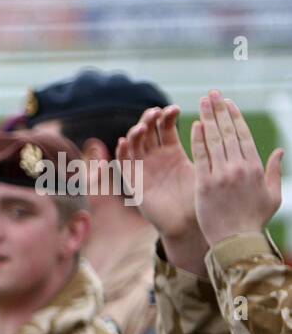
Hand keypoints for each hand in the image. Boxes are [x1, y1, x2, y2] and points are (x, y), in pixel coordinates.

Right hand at [116, 105, 196, 238]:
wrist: (189, 224)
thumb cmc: (200, 197)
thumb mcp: (203, 167)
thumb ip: (203, 147)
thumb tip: (212, 121)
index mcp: (172, 153)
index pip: (165, 128)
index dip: (167, 116)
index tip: (174, 109)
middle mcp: (155, 158)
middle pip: (147, 132)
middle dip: (149, 120)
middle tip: (156, 113)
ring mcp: (143, 169)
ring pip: (134, 145)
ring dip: (136, 133)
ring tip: (143, 126)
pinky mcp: (134, 183)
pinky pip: (124, 166)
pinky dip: (121, 153)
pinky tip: (124, 142)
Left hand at [191, 90, 283, 245]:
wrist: (236, 240)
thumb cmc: (254, 220)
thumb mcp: (272, 195)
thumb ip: (274, 171)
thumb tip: (278, 151)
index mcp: (256, 168)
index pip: (243, 135)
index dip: (235, 117)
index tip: (228, 103)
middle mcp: (239, 167)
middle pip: (228, 133)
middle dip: (219, 111)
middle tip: (212, 94)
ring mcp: (221, 175)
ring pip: (214, 140)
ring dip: (208, 118)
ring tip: (203, 102)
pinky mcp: (205, 184)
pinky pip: (201, 157)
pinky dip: (198, 140)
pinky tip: (194, 125)